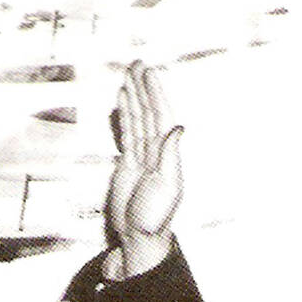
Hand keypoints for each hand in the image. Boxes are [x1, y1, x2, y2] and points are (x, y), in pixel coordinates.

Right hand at [104, 61, 182, 277]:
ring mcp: (142, 156)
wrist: (139, 238)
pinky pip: (128, 133)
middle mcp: (156, 151)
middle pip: (148, 112)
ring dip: (134, 97)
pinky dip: (125, 116)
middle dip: (143, 88)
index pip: (159, 116)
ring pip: (138, 119)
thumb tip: (178, 127)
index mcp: (166, 154)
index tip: (148, 73)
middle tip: (137, 63)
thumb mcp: (166, 188)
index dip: (154, 94)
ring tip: (129, 75)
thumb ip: (171, 156)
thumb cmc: (153, 218)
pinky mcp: (128, 164)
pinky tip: (123, 102)